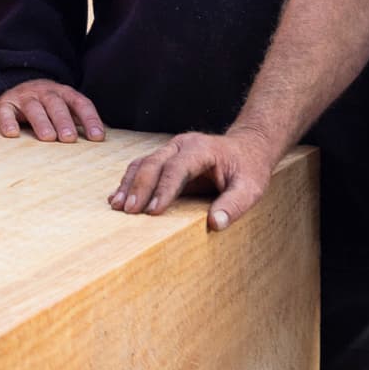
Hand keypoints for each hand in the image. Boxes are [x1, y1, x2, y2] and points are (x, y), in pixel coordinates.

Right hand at [0, 78, 103, 142]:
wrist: (14, 90)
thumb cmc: (46, 107)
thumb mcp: (64, 108)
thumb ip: (79, 121)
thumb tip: (100, 140)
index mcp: (64, 94)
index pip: (80, 104)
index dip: (89, 119)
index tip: (97, 137)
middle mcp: (45, 92)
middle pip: (56, 104)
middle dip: (64, 121)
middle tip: (70, 138)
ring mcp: (24, 97)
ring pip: (33, 107)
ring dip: (41, 122)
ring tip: (47, 138)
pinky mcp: (3, 104)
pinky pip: (5, 112)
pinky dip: (8, 122)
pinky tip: (12, 134)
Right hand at [110, 128, 276, 229]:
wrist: (247, 148)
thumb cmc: (249, 169)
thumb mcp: (251, 188)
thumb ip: (235, 204)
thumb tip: (216, 224)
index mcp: (201, 149)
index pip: (177, 168)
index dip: (163, 189)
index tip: (152, 212)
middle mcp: (181, 145)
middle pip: (153, 163)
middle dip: (139, 188)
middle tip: (128, 211)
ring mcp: (170, 150)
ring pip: (143, 164)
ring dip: (129, 185)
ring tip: (118, 207)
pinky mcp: (164, 159)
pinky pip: (142, 167)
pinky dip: (129, 183)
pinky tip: (118, 198)